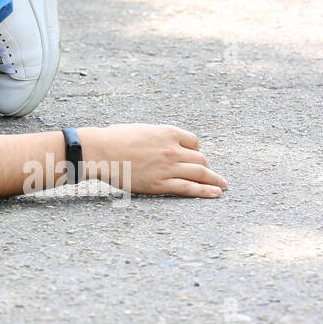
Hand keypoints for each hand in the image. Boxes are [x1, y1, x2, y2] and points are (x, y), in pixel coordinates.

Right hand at [80, 123, 227, 197]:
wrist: (100, 151)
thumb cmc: (114, 138)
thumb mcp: (141, 129)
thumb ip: (156, 136)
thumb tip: (161, 142)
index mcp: (167, 132)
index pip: (194, 142)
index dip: (196, 150)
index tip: (195, 157)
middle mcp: (172, 149)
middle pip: (200, 159)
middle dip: (205, 167)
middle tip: (208, 174)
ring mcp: (168, 167)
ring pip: (200, 173)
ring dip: (214, 180)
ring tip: (222, 185)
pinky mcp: (161, 184)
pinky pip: (189, 188)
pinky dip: (205, 192)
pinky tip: (216, 194)